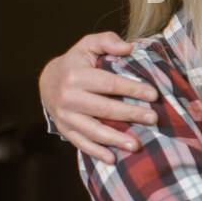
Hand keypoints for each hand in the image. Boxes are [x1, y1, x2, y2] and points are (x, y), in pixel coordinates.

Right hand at [39, 32, 158, 163]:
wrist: (48, 81)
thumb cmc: (77, 62)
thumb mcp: (88, 45)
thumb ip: (108, 41)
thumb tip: (129, 48)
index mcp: (76, 75)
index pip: (109, 84)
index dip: (132, 89)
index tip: (154, 94)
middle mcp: (68, 97)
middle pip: (104, 109)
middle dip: (130, 114)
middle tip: (153, 118)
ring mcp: (65, 116)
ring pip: (93, 130)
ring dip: (115, 140)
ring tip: (136, 145)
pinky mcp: (64, 129)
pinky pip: (81, 143)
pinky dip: (96, 152)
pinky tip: (113, 159)